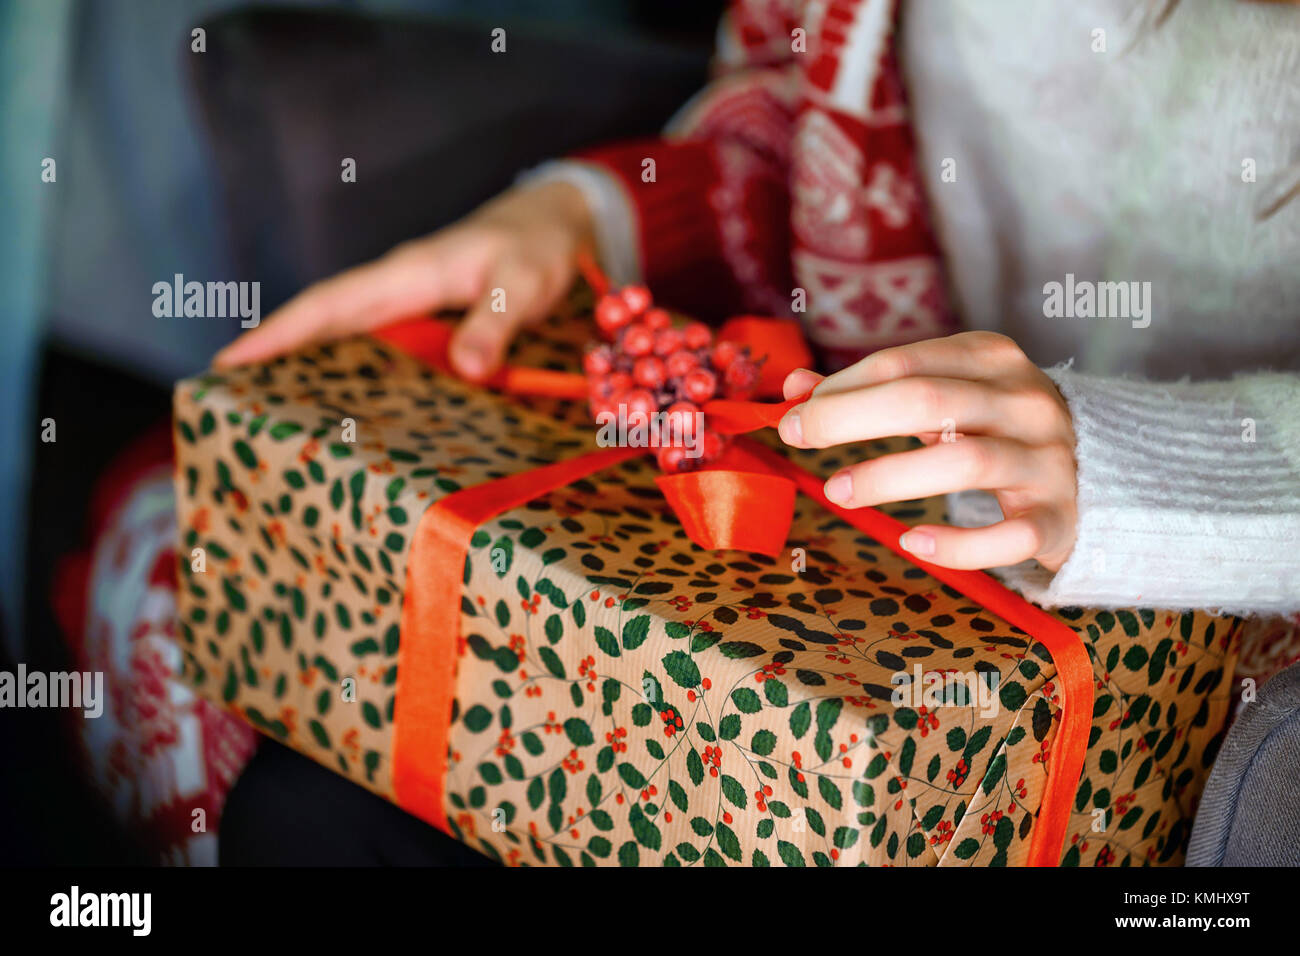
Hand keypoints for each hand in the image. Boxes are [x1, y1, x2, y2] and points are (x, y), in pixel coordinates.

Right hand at [213, 180, 594, 380]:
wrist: (553, 225)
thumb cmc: (535, 248)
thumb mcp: (522, 282)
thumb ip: (495, 322)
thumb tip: (468, 370)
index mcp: (405, 275)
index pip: (328, 304)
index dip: (279, 333)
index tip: (228, 362)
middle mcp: (395, 291)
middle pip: (321, 324)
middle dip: (273, 358)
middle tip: (226, 404)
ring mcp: (406, 307)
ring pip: (344, 338)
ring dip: (307, 370)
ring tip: (268, 417)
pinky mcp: (423, 323)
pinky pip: (377, 350)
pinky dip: (353, 375)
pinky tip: (344, 409)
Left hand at [778, 332, 1077, 570]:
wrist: (1101, 473)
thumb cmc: (996, 429)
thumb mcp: (943, 395)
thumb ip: (872, 389)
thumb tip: (795, 386)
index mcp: (991, 359)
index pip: (904, 363)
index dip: (840, 388)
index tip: (792, 414)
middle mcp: (1023, 402)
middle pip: (927, 400)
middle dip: (850, 418)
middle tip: (797, 438)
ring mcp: (1046, 460)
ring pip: (963, 462)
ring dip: (888, 476)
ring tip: (838, 491)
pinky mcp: (1057, 518)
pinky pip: (1008, 535)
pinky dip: (956, 543)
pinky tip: (910, 542)